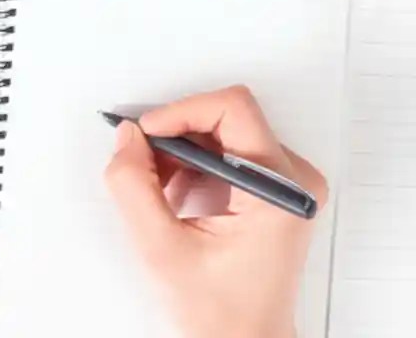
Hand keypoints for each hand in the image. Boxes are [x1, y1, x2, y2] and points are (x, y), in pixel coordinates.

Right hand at [103, 86, 327, 337]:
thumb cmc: (219, 312)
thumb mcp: (160, 248)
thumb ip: (134, 186)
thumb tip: (128, 139)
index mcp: (279, 192)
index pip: (232, 109)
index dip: (180, 112)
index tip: (146, 133)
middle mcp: (293, 180)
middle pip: (224, 117)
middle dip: (174, 136)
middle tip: (143, 164)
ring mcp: (286, 183)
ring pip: (220, 132)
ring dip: (180, 154)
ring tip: (161, 193)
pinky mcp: (271, 189)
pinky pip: (225, 151)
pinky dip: (190, 166)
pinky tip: (176, 198)